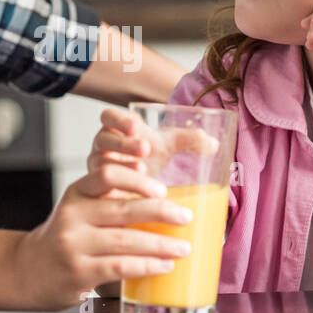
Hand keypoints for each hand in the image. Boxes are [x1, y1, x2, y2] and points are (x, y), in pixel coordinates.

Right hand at [13, 163, 196, 310]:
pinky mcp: (78, 272)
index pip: (106, 175)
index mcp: (76, 194)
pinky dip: (147, 265)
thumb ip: (110, 203)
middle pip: (122, 209)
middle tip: (186, 216)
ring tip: (184, 247)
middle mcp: (72, 216)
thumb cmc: (66, 238)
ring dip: (161, 245)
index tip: (162, 188)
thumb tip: (165, 202)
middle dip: (161, 212)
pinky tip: (164, 266)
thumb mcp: (79, 211)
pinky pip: (120, 267)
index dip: (137, 180)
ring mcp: (73, 246)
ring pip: (126, 241)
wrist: (28, 270)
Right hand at [87, 106, 220, 193]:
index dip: (119, 119)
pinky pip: (102, 190)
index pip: (108, 116)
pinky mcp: (99, 191)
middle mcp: (102, 147)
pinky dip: (117, 191)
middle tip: (146, 149)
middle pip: (103, 139)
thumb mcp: (166, 145)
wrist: (135, 183)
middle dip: (124, 144)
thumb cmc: (149, 157)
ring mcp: (98, 169)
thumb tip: (214, 144)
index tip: (136, 126)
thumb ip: (188, 140)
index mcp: (115, 128)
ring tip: (143, 172)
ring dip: (122, 167)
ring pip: (101, 165)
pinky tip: (132, 195)